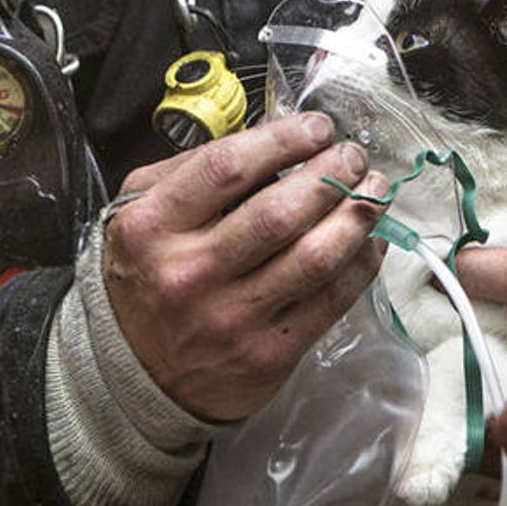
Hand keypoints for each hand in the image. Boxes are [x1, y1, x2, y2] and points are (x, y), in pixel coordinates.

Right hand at [103, 113, 387, 420]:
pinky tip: (370, 241)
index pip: (228, 168)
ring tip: (374, 192)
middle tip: (354, 158)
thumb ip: (192, 171)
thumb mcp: (140, 216)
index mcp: (152, 228)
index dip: (284, 140)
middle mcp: (190, 274)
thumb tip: (270, 138)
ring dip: (357, 217)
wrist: (132, 378)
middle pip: (280, 212)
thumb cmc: (146, 281)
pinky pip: (330, 301)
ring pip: (315, 258)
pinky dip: (361, 264)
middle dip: (332, 176)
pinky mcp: (267, 354)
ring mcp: (231, 318)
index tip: (318, 128)